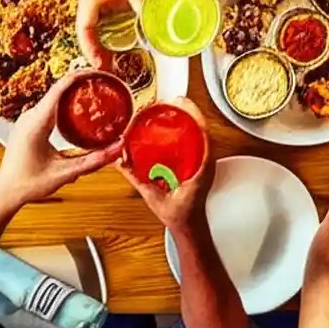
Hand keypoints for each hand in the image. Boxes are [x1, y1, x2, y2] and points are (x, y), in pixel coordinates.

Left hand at [0, 73, 123, 210]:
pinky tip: (78, 108)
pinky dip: (65, 103)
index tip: (96, 71)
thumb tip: (116, 149)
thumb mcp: (64, 173)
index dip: (79, 76)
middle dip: (80, 82)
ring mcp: (28, 119)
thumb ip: (93, 161)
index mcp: (36, 123)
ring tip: (94, 90)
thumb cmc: (28, 183)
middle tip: (102, 81)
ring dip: (73, 92)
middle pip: (58, 89)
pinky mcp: (29, 124)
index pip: (59, 88)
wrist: (6, 191)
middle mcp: (29, 116)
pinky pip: (49, 106)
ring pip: (53, 97)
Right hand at [76, 0, 157, 67]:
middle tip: (112, 70)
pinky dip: (131, 32)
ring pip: (109, 31)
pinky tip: (143, 40)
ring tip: (125, 63)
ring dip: (116, 46)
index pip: (84, 31)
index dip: (90, 49)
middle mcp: (96, 6)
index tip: (99, 65)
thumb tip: (151, 21)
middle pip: (95, 36)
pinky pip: (124, 22)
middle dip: (102, 54)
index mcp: (89, 1)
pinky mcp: (121, 2)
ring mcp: (108, 5)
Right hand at [117, 98, 211, 232]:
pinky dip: (190, 131)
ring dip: (191, 120)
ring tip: (177, 107)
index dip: (196, 116)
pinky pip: (199, 143)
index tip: (184, 103)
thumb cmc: (178, 215)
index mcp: (202, 169)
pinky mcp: (201, 165)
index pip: (204, 135)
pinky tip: (178, 125)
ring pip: (203, 135)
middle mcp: (207, 164)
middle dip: (191, 112)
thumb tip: (120, 161)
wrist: (189, 227)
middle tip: (176, 100)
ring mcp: (206, 164)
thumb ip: (135, 178)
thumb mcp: (153, 196)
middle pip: (204, 130)